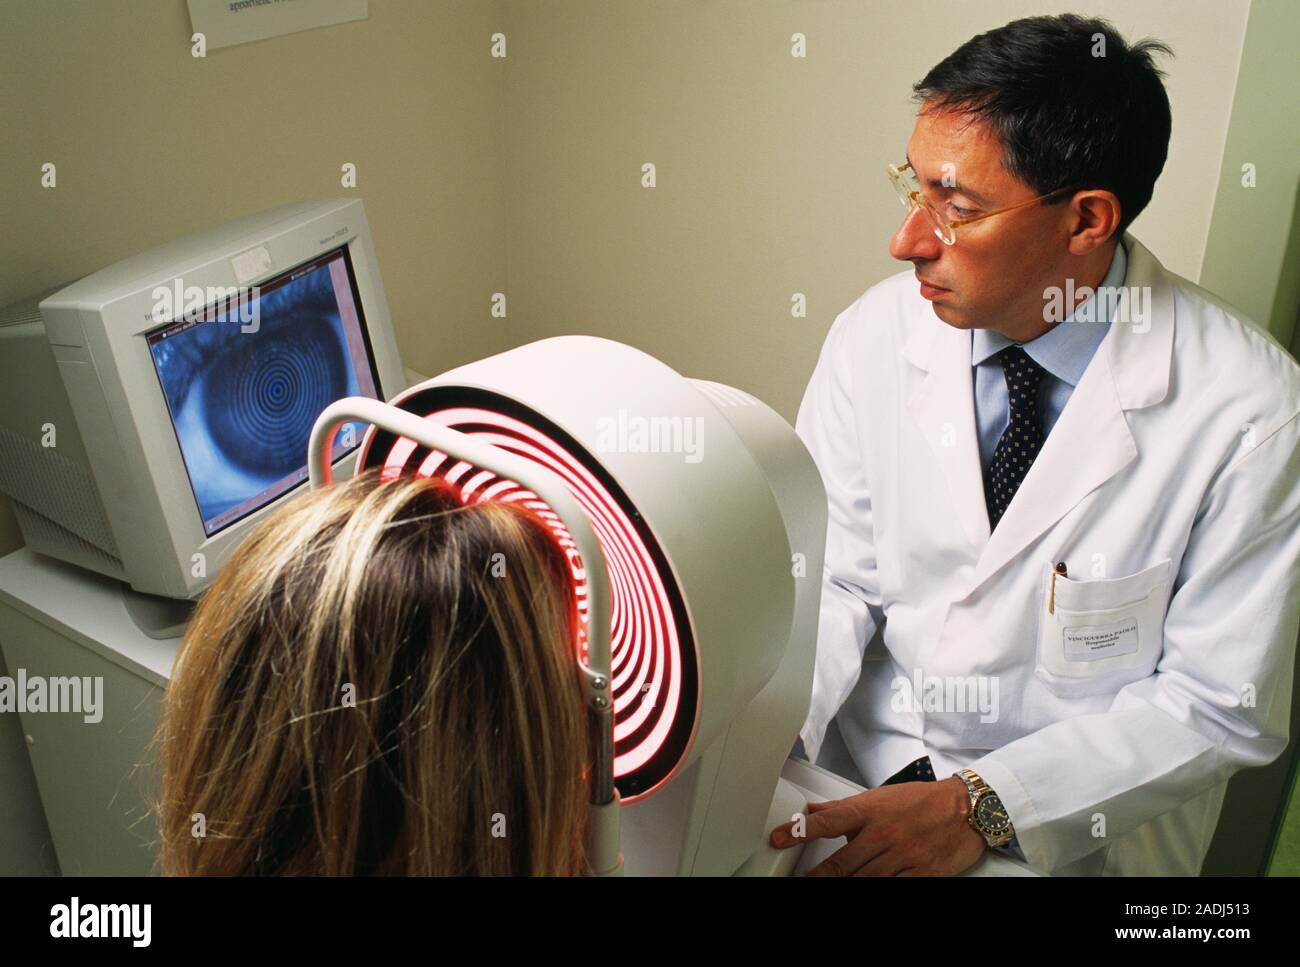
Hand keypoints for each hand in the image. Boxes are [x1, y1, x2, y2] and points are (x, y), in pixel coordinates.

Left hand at [769, 777, 986, 875]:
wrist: (965, 809)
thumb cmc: (920, 802)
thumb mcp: (878, 797)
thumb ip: (843, 808)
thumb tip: (812, 811)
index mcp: (870, 810)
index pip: (827, 820)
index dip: (799, 830)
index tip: (778, 838)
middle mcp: (884, 833)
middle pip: (843, 862)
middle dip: (818, 876)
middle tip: (802, 882)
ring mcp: (902, 856)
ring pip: (864, 880)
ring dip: (844, 885)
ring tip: (825, 885)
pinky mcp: (919, 874)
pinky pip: (892, 888)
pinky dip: (877, 889)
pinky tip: (864, 888)